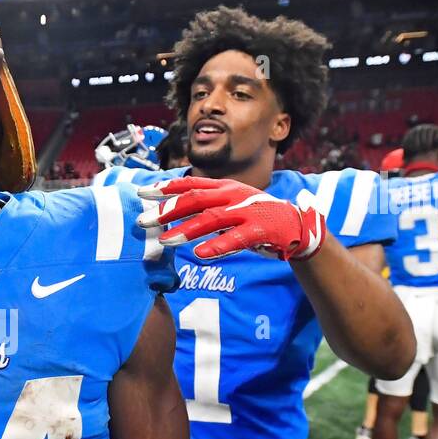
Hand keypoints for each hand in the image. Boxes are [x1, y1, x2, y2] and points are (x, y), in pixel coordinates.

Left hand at [139, 176, 325, 260]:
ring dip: (186, 230)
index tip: (141, 193)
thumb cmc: (255, 216)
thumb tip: (171, 208)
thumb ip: (205, 205)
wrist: (296, 225)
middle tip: (143, 221)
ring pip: (211, 218)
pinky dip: (218, 246)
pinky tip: (200, 255)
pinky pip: (236, 239)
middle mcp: (233, 195)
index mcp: (224, 187)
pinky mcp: (260, 230)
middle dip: (167, 210)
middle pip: (195, 200)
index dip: (165, 188)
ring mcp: (247, 212)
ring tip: (165, 241)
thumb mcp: (229, 205)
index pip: (190, 184)